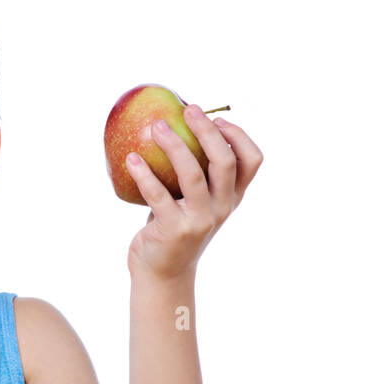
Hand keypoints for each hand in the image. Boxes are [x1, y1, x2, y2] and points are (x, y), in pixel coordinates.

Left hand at [125, 107, 262, 281]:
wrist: (163, 274)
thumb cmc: (174, 228)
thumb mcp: (195, 202)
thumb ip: (196, 174)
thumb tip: (175, 124)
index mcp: (232, 198)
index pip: (252, 161)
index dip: (239, 136)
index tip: (217, 119)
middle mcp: (221, 208)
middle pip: (225, 161)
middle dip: (207, 131)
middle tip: (187, 109)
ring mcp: (199, 220)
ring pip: (193, 175)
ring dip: (174, 146)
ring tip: (156, 127)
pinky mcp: (173, 230)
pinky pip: (158, 195)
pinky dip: (144, 174)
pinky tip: (131, 158)